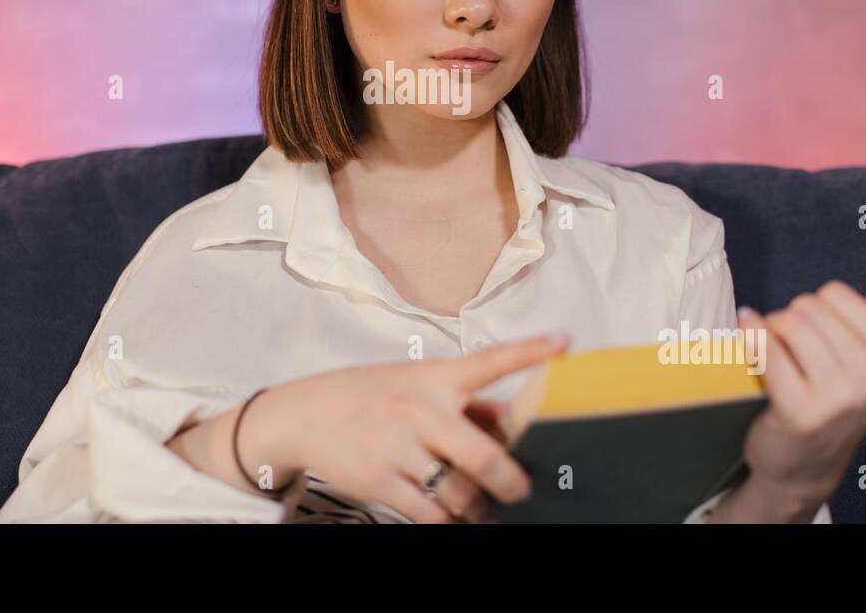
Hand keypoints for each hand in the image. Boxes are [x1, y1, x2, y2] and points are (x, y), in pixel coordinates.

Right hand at [247, 331, 570, 522]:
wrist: (301, 414)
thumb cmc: (368, 396)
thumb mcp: (413, 383)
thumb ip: (460, 401)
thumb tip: (510, 423)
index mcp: (433, 376)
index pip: (489, 360)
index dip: (530, 350)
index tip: (564, 343)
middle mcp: (419, 409)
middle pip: (482, 454)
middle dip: (510, 480)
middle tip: (521, 491)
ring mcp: (399, 447)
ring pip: (460, 492)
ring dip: (478, 509)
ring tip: (482, 512)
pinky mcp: (380, 481)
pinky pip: (429, 514)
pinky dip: (448, 523)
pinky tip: (453, 520)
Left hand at [734, 264, 865, 519]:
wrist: (807, 464)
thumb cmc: (834, 404)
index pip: (837, 294)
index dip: (819, 308)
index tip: (819, 334)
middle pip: (809, 308)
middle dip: (792, 320)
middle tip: (792, 348)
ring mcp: (839, 399)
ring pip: (788, 325)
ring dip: (771, 331)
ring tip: (776, 353)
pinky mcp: (800, 412)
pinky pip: (767, 349)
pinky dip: (751, 333)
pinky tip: (747, 328)